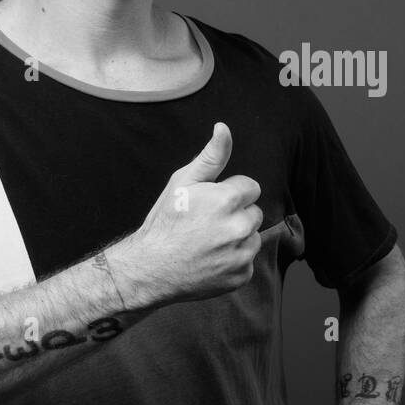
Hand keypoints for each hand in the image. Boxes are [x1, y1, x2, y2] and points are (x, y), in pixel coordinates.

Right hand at [112, 122, 262, 309]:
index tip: (210, 204)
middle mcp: (240, 227)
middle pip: (254, 212)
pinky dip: (233, 261)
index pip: (250, 187)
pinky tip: (211, 260)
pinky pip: (247, 261)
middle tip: (207, 224)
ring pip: (253, 237)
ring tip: (208, 242)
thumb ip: (211, 156)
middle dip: (236, 214)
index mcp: (229, 199)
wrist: (150, 268)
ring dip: (237, 238)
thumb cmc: (165, 222)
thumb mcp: (183, 182)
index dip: (229, 193)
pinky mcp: (241, 276)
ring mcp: (242, 254)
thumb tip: (223, 128)